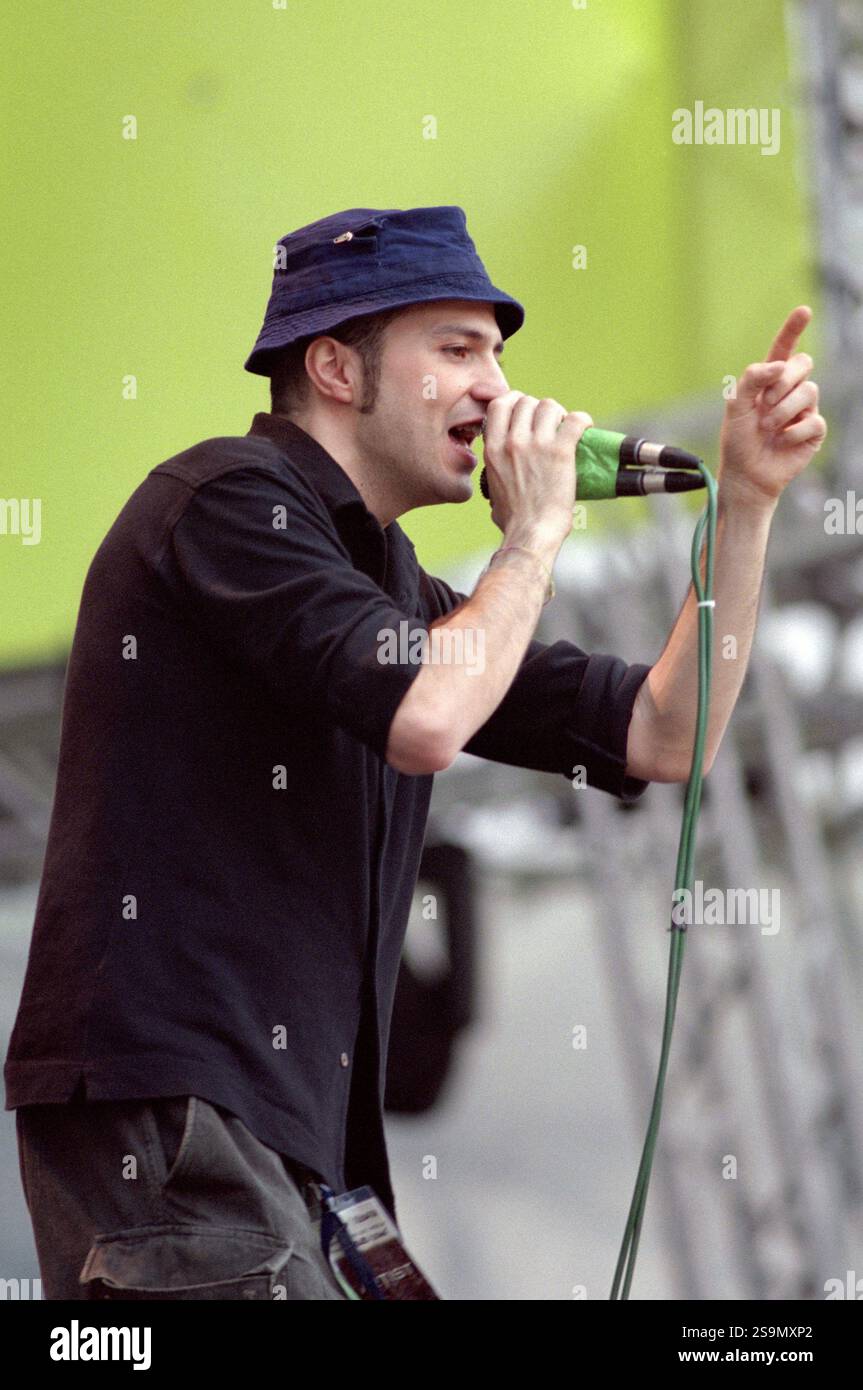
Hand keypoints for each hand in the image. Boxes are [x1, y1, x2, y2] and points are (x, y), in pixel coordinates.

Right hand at [481, 390, 592, 536]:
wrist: (531, 532)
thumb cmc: (514, 521)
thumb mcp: (493, 493)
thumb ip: (495, 480)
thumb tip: (498, 493)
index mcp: (493, 449)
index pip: (499, 405)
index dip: (514, 402)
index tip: (524, 411)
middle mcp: (512, 441)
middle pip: (526, 401)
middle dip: (538, 408)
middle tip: (550, 424)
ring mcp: (536, 444)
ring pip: (549, 406)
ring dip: (559, 414)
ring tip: (565, 428)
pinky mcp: (560, 451)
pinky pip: (575, 420)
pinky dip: (583, 421)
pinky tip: (586, 428)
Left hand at [718, 305, 827, 508]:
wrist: (745, 475)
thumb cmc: (738, 442)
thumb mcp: (735, 407)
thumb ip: (751, 380)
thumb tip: (779, 365)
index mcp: (770, 381)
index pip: (784, 349)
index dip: (793, 329)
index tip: (804, 311)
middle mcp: (790, 391)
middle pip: (804, 364)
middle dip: (784, 381)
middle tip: (765, 403)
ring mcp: (805, 410)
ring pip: (810, 391)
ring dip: (783, 410)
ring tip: (767, 427)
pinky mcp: (814, 431)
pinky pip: (813, 420)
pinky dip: (793, 431)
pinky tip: (780, 441)